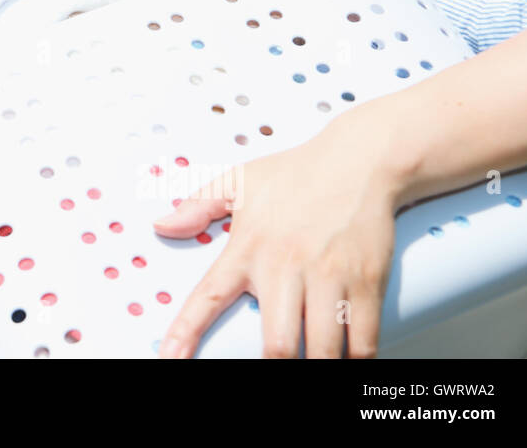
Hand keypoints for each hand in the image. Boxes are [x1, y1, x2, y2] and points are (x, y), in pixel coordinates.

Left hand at [153, 113, 401, 357]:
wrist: (359, 159)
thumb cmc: (296, 173)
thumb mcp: (238, 181)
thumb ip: (196, 206)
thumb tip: (161, 225)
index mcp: (248, 247)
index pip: (207, 296)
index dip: (186, 331)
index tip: (170, 357)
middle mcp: (285, 266)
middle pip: (276, 344)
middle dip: (271, 366)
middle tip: (268, 366)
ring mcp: (329, 277)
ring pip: (320, 350)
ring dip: (314, 367)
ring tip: (307, 366)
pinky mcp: (366, 282)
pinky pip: (362, 340)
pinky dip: (356, 361)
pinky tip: (347, 363)